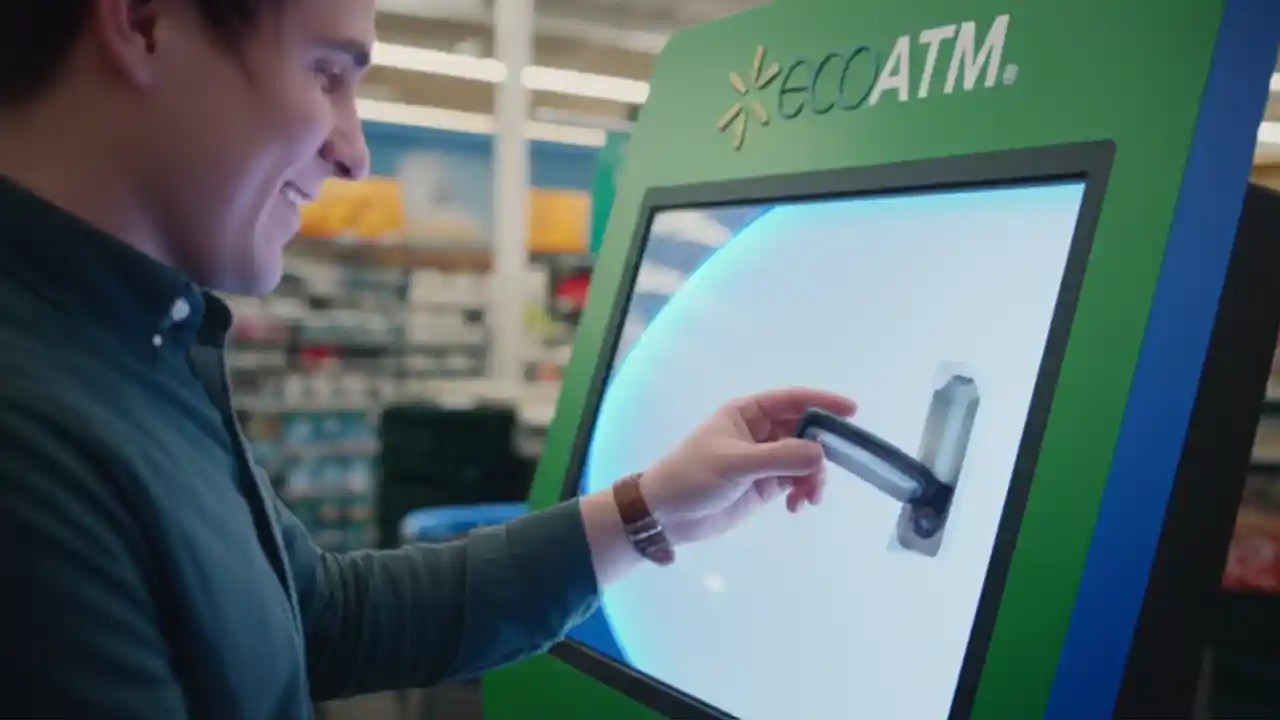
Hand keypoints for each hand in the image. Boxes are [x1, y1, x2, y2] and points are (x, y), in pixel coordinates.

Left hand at [639, 388, 856, 544]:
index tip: (851, 411)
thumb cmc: (693, 477)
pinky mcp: (765, 485)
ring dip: (813, 477)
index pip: (792, 400)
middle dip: (819, 451)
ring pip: (805, 460)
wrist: (666, 514)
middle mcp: (760, 432)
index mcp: (747, 413)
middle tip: (823, 473)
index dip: (822, 402)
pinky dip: (803, 492)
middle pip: (805, 432)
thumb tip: (819, 454)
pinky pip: (796, 482)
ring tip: (807, 498)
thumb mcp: (735, 463)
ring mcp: (765, 459)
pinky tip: (795, 507)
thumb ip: (780, 458)